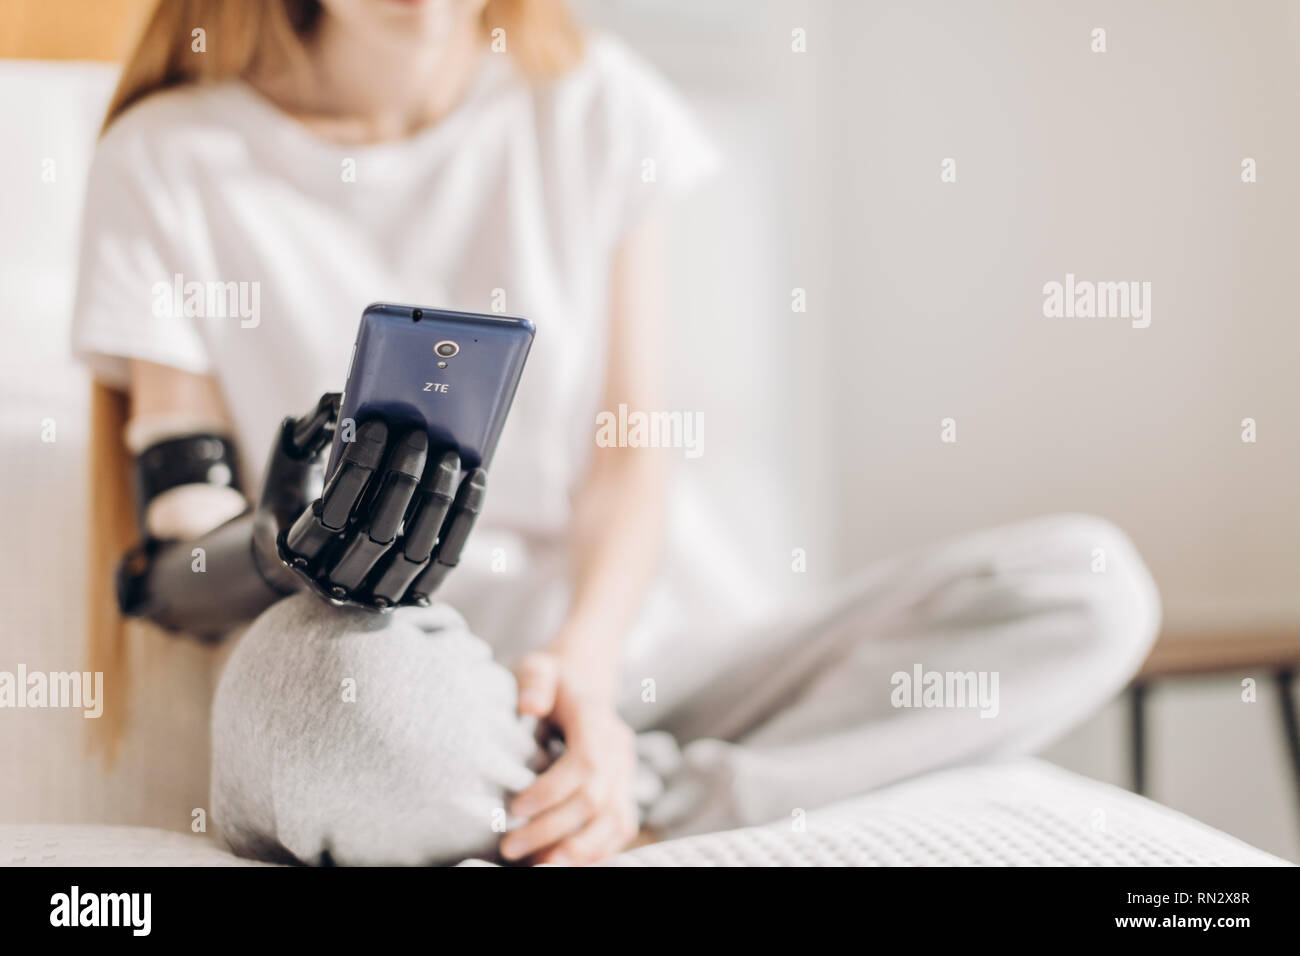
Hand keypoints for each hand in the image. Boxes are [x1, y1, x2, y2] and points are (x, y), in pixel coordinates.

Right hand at [264, 393, 485, 609]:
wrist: (319, 559)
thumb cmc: (305, 497)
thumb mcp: (292, 471)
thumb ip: (312, 438)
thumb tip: (345, 400)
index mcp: (297, 552)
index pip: (329, 514)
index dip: (356, 469)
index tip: (378, 424)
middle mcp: (335, 583)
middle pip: (376, 533)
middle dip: (402, 479)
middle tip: (419, 434)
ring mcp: (375, 596)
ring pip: (413, 550)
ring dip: (437, 499)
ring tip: (450, 454)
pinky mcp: (412, 597)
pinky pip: (444, 561)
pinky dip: (463, 519)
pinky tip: (475, 479)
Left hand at [501, 652, 638, 865]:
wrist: (583, 680)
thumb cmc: (551, 678)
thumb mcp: (536, 666)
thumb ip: (533, 681)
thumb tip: (530, 706)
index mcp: (596, 718)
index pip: (585, 762)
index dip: (551, 791)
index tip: (514, 808)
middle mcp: (619, 748)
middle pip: (597, 799)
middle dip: (553, 829)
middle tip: (510, 847)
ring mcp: (626, 772)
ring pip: (615, 822)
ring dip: (578, 850)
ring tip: (538, 866)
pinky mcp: (625, 790)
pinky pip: (619, 830)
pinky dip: (594, 852)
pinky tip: (559, 861)